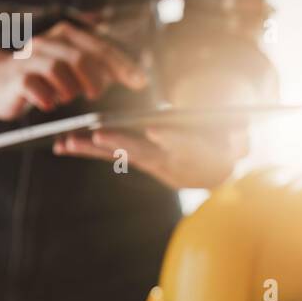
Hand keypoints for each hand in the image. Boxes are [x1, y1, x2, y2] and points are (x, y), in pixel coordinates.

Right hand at [0, 21, 147, 120]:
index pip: (99, 47)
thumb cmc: (41, 79)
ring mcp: (28, 59)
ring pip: (58, 69)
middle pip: (80, 57)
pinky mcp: (15, 78)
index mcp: (65, 36)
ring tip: (68, 97)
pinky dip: (48, 98)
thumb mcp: (71, 70)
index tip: (140, 82)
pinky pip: (35, 86)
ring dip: (70, 88)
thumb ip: (99, 69)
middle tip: (97, 95)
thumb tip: (135, 78)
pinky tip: (50, 104)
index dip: (122, 65)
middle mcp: (47, 43)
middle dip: (96, 78)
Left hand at [52, 124, 245, 188]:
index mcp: (198, 154)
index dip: (171, 138)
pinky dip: (88, 150)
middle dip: (121, 144)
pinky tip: (62, 145)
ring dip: (92, 150)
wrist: (216, 170)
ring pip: (120, 156)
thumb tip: (239, 141)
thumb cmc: (227, 143)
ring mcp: (153, 164)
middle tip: (98, 135)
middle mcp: (171, 163)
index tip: (156, 130)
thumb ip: (239, 140)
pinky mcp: (139, 161)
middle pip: (145, 153)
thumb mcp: (239, 141)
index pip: (184, 146)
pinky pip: (111, 157)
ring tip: (65, 142)